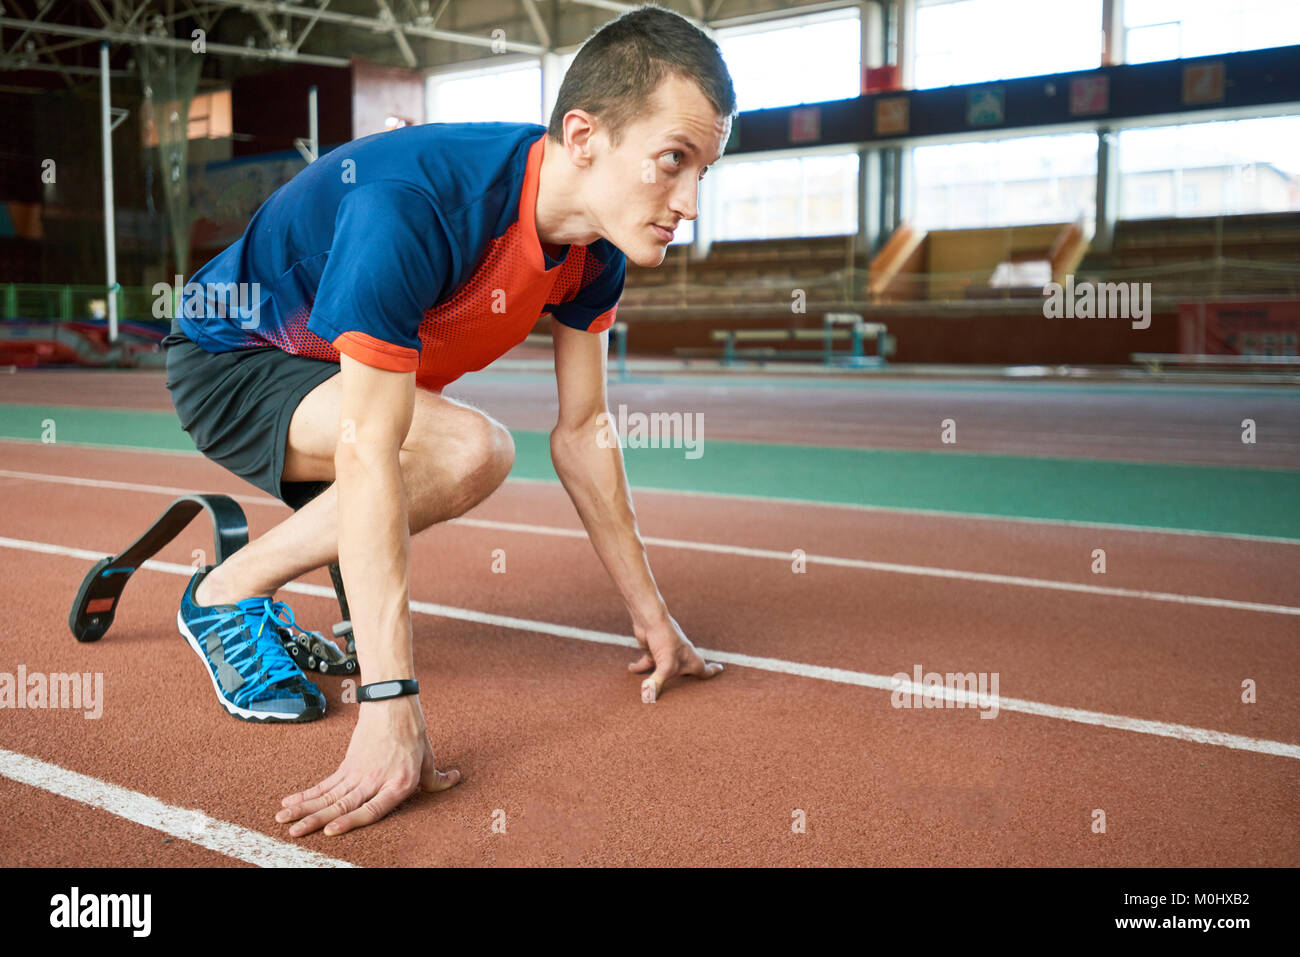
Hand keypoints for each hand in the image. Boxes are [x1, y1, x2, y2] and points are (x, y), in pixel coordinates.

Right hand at [276, 695, 459, 836]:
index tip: (331, 830)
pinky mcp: (348, 765)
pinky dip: (307, 795)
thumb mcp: (428, 757)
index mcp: (399, 784)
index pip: (373, 808)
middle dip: (315, 820)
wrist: (392, 702)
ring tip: (283, 820)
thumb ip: (436, 779)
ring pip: (328, 795)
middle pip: (342, 804)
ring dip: (304, 809)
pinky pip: (325, 784)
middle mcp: (376, 781)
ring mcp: (359, 773)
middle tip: (294, 832)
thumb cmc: (412, 731)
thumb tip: (453, 780)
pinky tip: (290, 802)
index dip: (351, 820)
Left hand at [627, 612, 722, 702]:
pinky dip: (639, 668)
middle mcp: (681, 658)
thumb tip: (648, 697)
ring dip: (661, 678)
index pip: (705, 671)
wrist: (650, 620)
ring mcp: (667, 655)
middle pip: (687, 673)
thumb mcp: (665, 666)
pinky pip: (647, 663)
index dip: (713, 673)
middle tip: (692, 690)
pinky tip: (631, 669)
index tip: (721, 670)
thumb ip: (658, 683)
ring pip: (665, 670)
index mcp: (691, 660)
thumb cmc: (665, 640)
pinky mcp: (654, 651)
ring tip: (657, 688)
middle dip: (688, 681)